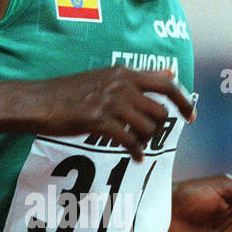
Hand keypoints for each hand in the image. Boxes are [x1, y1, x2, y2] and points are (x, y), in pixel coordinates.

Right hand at [27, 66, 194, 162]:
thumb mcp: (106, 77)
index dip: (183, 102)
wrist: (39, 101)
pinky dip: (136, 152)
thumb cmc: (70, 92)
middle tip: (148, 137)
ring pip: (147, 127)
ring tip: (137, 145)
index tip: (191, 117)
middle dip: (158, 128)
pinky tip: (134, 158)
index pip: (166, 85)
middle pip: (159, 111)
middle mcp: (120, 85)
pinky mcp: (98, 120)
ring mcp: (110, 102)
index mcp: (124, 73)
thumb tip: (170, 73)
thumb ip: (137, 77)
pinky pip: (129, 141)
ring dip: (146, 141)